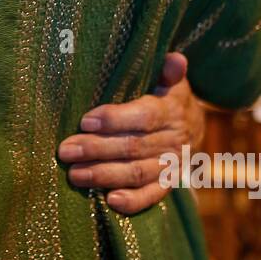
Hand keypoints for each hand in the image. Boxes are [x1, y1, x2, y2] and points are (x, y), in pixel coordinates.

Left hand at [56, 52, 204, 215]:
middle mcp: (173, 140)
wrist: (195, 126)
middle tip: (65, 150)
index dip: (114, 120)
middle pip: (134, 148)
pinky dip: (132, 201)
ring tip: (74, 174)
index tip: (84, 121)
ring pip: (137, 173)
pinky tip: (108, 200)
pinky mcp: (169, 184)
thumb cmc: (168, 97)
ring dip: (104, 175)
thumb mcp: (171, 81)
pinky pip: (152, 196)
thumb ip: (169, 72)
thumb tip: (175, 58)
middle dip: (96, 150)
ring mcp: (172, 165)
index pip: (143, 117)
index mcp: (171, 111)